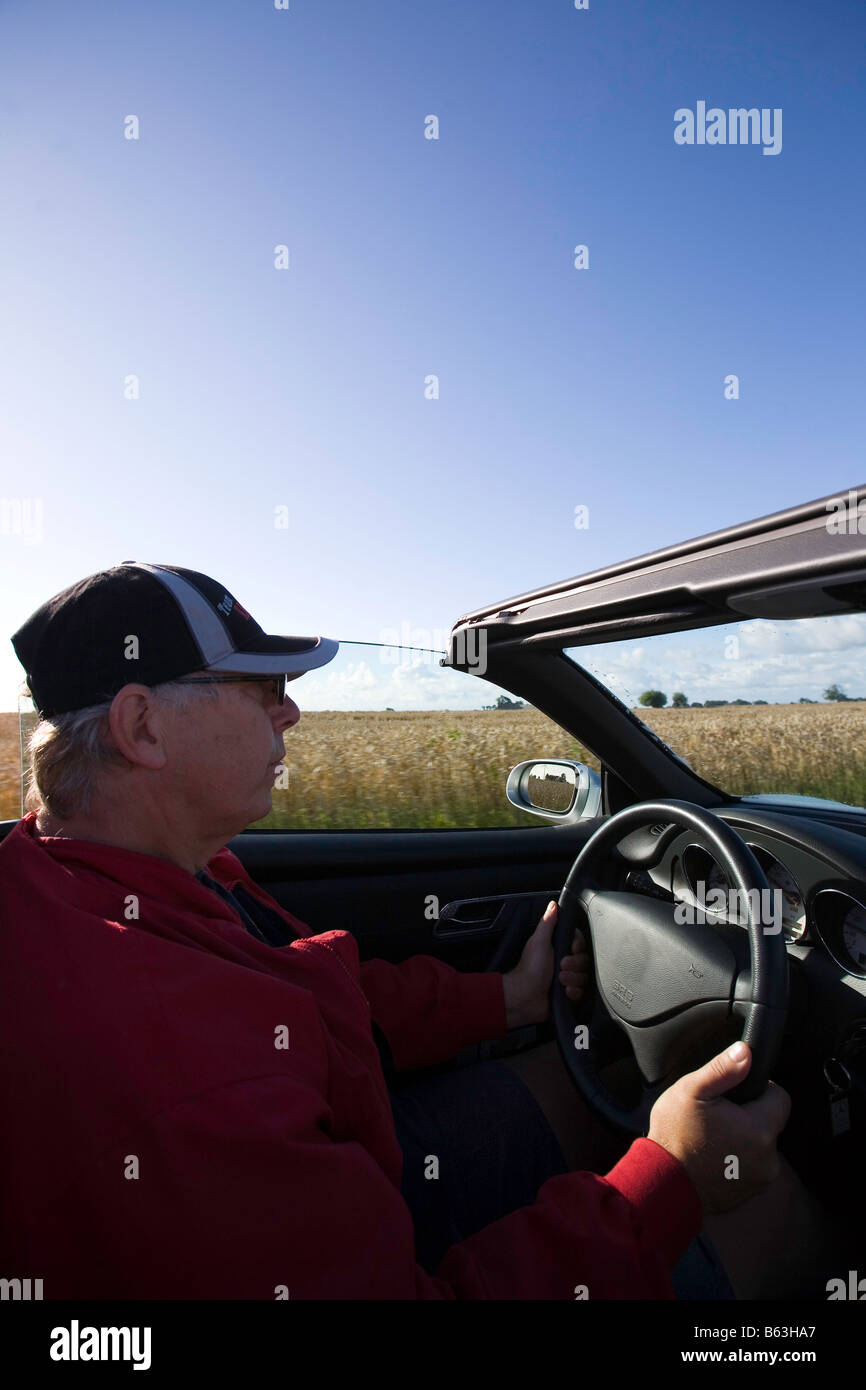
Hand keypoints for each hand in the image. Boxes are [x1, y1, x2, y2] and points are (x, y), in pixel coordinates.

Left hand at [502, 900, 589, 1028]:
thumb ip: (548, 923)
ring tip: (560, 980)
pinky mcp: (569, 995)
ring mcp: (568, 979)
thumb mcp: (539, 942)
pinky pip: (582, 992)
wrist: (525, 997)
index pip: (580, 943)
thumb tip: (553, 904)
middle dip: (574, 965)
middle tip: (561, 966)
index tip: (571, 949)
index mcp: (558, 948)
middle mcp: (565, 963)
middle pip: (585, 960)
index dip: (578, 946)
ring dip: (573, 979)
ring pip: (585, 977)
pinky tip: (565, 992)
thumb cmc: (529, 969)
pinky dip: (574, 992)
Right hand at [647, 1041, 790, 1213]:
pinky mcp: (750, 1192)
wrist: (662, 1185)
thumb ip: (723, 1069)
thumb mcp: (691, 1091)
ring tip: (712, 1139)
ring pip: (761, 1145)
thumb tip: (746, 1051)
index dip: (759, 1089)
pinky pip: (752, 1166)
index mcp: (759, 1129)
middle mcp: (768, 1157)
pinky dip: (738, 1160)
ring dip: (744, 1139)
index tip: (734, 1095)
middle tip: (717, 1117)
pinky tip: (713, 1158)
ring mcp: (760, 1178)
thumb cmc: (674, 1137)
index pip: (781, 1098)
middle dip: (749, 1116)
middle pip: (770, 1122)